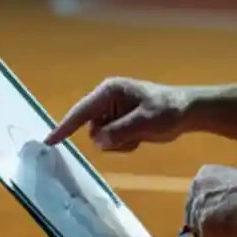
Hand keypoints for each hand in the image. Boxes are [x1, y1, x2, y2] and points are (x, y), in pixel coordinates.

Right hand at [44, 77, 188, 151]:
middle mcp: (106, 101)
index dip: (64, 127)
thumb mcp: (146, 121)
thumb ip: (121, 131)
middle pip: (92, 129)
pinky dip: (124, 145)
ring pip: (101, 139)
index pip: (81, 111)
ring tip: (140, 134)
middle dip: (110, 137)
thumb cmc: (169, 110)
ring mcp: (111, 113)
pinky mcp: (118, 124)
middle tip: (134, 135)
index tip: (48, 141)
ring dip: (119, 143)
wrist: (187, 113)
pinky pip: (110, 142)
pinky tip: (140, 137)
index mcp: (109, 91)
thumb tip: (98, 141)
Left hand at [184, 165, 236, 236]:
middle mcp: (195, 189)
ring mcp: (197, 208)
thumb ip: (224, 202)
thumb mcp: (236, 190)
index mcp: (204, 176)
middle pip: (197, 220)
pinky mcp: (204, 226)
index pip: (201, 204)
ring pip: (203, 236)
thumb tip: (221, 221)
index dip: (219, 217)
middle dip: (218, 230)